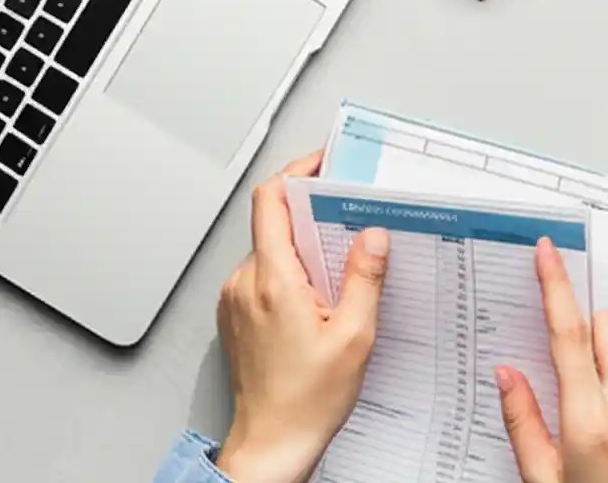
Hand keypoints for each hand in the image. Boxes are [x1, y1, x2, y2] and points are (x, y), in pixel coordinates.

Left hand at [215, 150, 390, 482]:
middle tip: (350, 219)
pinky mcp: (237, 314)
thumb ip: (364, 278)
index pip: (271, 201)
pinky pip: (264, 274)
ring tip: (341, 270)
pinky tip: (320, 297)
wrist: (272, 443)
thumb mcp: (354, 336)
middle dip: (314, 215)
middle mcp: (246, 283)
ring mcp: (236, 299)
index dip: (296, 173)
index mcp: (273, 281)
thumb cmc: (307, 401)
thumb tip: (371, 235)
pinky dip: (292, 272)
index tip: (322, 163)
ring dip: (304, 248)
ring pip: (270, 250)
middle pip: (274, 222)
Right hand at [495, 238, 607, 482]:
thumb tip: (505, 371)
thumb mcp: (543, 477)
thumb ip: (522, 420)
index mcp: (588, 419)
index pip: (568, 335)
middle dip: (582, 330)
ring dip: (603, 359)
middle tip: (564, 365)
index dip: (556, 286)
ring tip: (589, 411)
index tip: (549, 251)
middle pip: (604, 327)